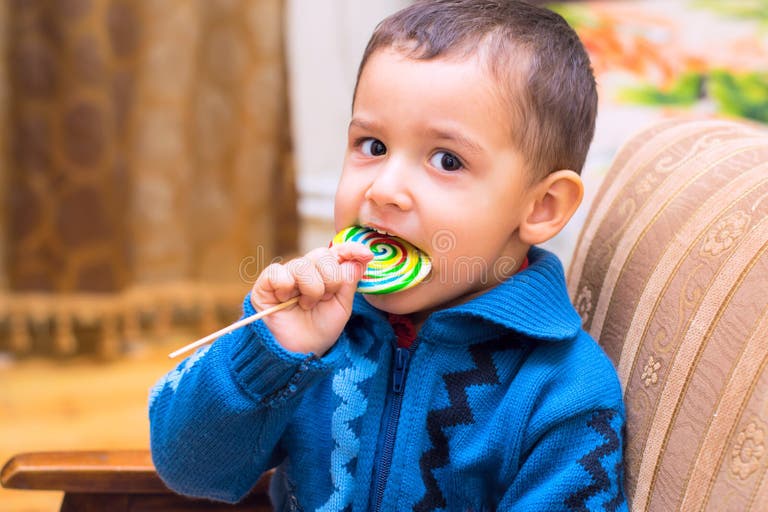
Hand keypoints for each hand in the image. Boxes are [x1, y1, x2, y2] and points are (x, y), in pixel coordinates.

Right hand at [250, 242, 372, 355]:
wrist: (298, 353)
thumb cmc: (320, 330)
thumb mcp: (342, 306)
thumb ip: (349, 281)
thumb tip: (360, 258)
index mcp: (324, 273)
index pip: (337, 251)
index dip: (351, 249)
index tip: (367, 255)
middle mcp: (305, 270)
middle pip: (323, 255)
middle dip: (331, 279)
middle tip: (325, 299)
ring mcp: (286, 274)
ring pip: (303, 265)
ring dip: (311, 289)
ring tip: (306, 306)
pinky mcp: (266, 282)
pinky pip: (278, 272)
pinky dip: (286, 287)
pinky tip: (285, 300)